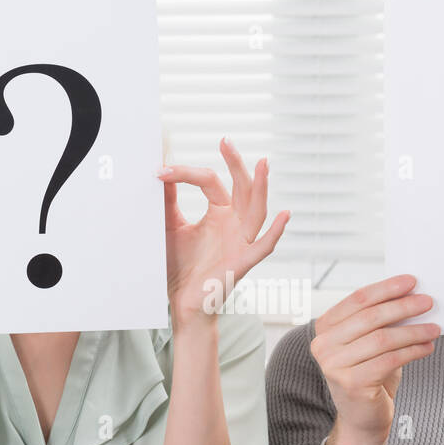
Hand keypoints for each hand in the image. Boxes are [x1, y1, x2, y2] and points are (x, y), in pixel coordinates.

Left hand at [155, 138, 288, 328]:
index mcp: (219, 212)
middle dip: (236, 164)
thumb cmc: (180, 267)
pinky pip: (263, 246)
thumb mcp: (170, 226)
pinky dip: (275, 232)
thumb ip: (168, 201)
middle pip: (242, 188)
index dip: (186, 173)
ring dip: (261, 188)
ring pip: (256, 210)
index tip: (161, 169)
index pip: (211, 181)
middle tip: (226, 141)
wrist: (182, 303)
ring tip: (262, 164)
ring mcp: (241, 242)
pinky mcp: (243, 263)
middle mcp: (234, 223)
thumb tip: (160, 170)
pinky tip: (283, 215)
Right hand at [310, 275, 439, 444]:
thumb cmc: (368, 375)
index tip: (411, 282)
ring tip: (434, 328)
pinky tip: (427, 346)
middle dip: (403, 307)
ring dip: (414, 330)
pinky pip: (390, 360)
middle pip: (371, 318)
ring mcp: (334, 366)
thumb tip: (411, 295)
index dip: (386, 288)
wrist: (362, 419)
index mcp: (324, 329)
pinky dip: (413, 350)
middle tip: (428, 302)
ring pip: (383, 339)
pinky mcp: (353, 384)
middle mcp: (324, 346)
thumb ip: (380, 320)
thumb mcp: (370, 343)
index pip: (357, 300)